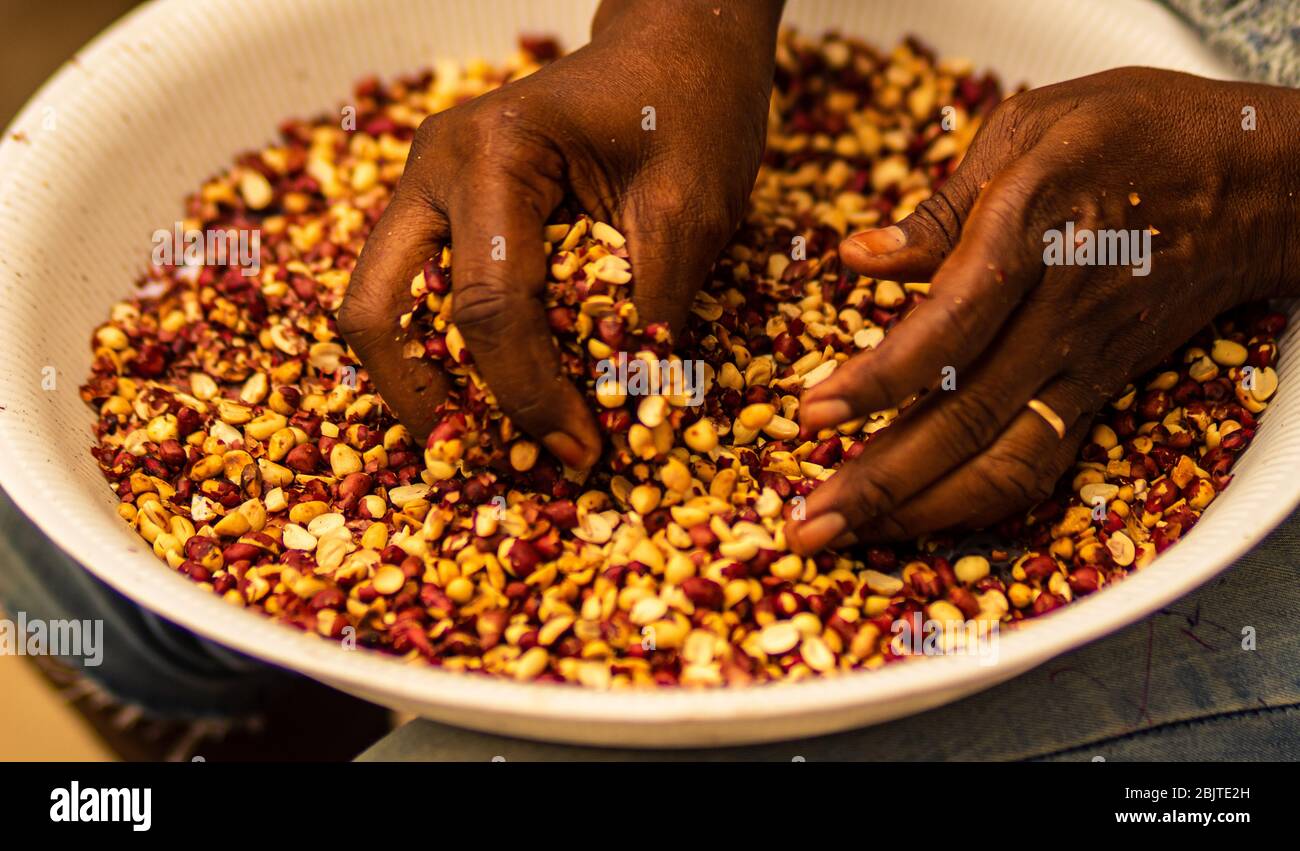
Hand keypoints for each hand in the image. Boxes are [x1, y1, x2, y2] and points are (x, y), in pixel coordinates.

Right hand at [338, 0, 780, 467]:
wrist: (680, 45)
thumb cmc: (692, 106)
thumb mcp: (692, 212)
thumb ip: (652, 314)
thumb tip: (626, 418)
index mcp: (493, 154)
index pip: (488, 307)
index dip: (530, 396)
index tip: (582, 450)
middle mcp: (435, 166)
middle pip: (377, 311)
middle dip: (424, 400)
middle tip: (483, 458)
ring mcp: (429, 184)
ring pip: (382, 305)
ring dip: (427, 379)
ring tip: (493, 435)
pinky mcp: (445, 205)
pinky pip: (421, 290)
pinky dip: (448, 348)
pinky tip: (501, 388)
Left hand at [788, 67, 1299, 551]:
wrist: (1258, 183)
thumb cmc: (1136, 134)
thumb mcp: (1032, 127)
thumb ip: (941, 206)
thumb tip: (854, 258)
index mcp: (1035, 231)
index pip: (952, 322)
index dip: (883, 377)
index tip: (812, 412)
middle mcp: (1061, 312)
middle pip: (966, 416)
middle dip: (879, 480)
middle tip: (807, 525)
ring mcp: (1085, 362)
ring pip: (1004, 461)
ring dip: (919, 511)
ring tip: (845, 536)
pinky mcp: (1100, 390)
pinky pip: (1039, 464)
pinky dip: (975, 503)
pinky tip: (916, 520)